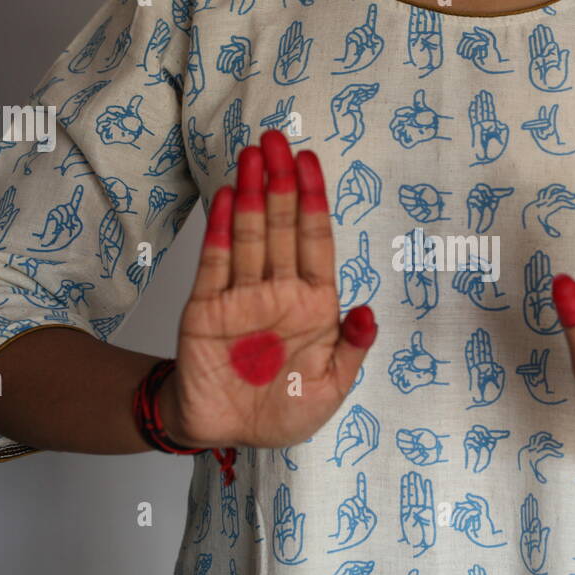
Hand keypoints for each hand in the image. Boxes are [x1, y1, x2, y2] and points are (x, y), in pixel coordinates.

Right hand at [160, 130, 377, 448]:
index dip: (314, 202)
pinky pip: (214, 264)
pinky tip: (226, 196)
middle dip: (281, 183)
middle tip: (278, 140)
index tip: (311, 163)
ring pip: (249, 236)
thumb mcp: (331, 388)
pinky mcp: (206, 309)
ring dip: (251, 195)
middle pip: (282, 226)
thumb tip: (368, 312)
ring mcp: (241, 296)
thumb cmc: (283, 412)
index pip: (316, 241)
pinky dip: (220, 230)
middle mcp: (278, 290)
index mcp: (314, 305)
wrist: (226, 434)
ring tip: (252, 155)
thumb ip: (351, 349)